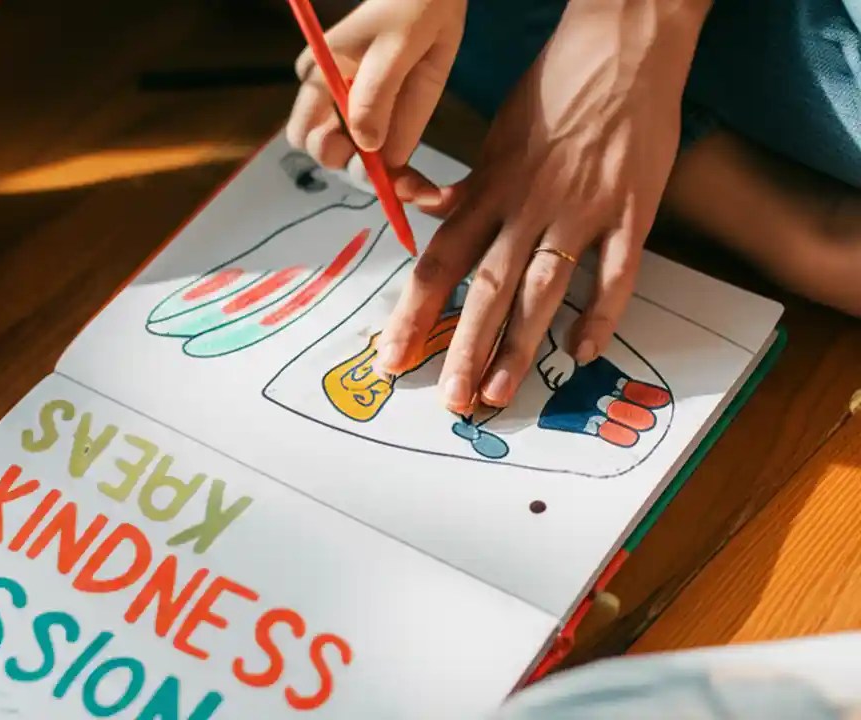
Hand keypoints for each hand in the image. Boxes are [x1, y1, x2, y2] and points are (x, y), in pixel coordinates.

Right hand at [284, 0, 465, 211]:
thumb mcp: (391, 47)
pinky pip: (393, 169)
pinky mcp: (396, 131)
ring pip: (361, 169)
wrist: (437, 0)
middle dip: (352, 167)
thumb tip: (365, 145)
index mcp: (319, 83)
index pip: (303, 133)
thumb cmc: (406, 10)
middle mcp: (337, 109)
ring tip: (415, 188)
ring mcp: (368, 123)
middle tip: (383, 167)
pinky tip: (427, 193)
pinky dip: (407, 185)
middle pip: (329, 157)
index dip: (323, 147)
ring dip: (385, 185)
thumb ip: (375, 94)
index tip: (351, 147)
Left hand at [375, 0, 708, 412]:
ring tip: (500, 393)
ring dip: (521, 346)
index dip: (413, 313)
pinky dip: (602, 313)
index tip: (391, 358)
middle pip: (487, 287)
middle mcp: (526, 205)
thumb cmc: (553, 92)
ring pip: (543, 288)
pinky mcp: (632, 209)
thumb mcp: (495, 138)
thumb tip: (428, 213)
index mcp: (488, 190)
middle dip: (464, 348)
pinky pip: (616, 271)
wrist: (622, 46)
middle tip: (450, 401)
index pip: (439, 262)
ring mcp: (581, 209)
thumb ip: (467, 188)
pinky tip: (584, 353)